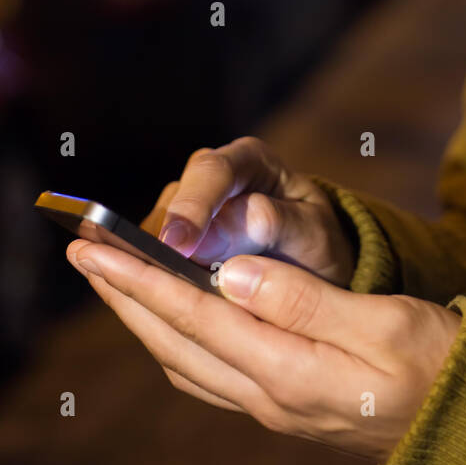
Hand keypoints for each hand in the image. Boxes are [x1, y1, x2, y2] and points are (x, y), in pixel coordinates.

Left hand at [64, 242, 462, 461]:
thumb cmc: (441, 362)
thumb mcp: (384, 322)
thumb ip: (304, 301)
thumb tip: (232, 274)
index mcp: (291, 371)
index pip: (196, 316)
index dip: (141, 280)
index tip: (97, 248)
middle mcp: (270, 396)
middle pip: (176, 342)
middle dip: (124, 296)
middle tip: (84, 253)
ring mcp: (275, 407)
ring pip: (187, 362)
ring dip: (143, 319)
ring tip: (115, 280)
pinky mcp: (287, 406)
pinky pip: (211, 374)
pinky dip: (178, 341)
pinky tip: (175, 322)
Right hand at [140, 137, 356, 287]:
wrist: (312, 264)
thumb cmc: (314, 242)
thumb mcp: (310, 233)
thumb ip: (271, 224)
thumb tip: (211, 238)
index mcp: (250, 160)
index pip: (212, 172)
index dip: (191, 208)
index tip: (177, 246)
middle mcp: (210, 176)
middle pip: (173, 200)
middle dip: (162, 240)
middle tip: (152, 278)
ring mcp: (186, 205)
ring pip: (154, 229)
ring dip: (153, 263)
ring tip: (154, 298)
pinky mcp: (171, 238)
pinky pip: (152, 255)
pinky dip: (153, 279)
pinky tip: (156, 304)